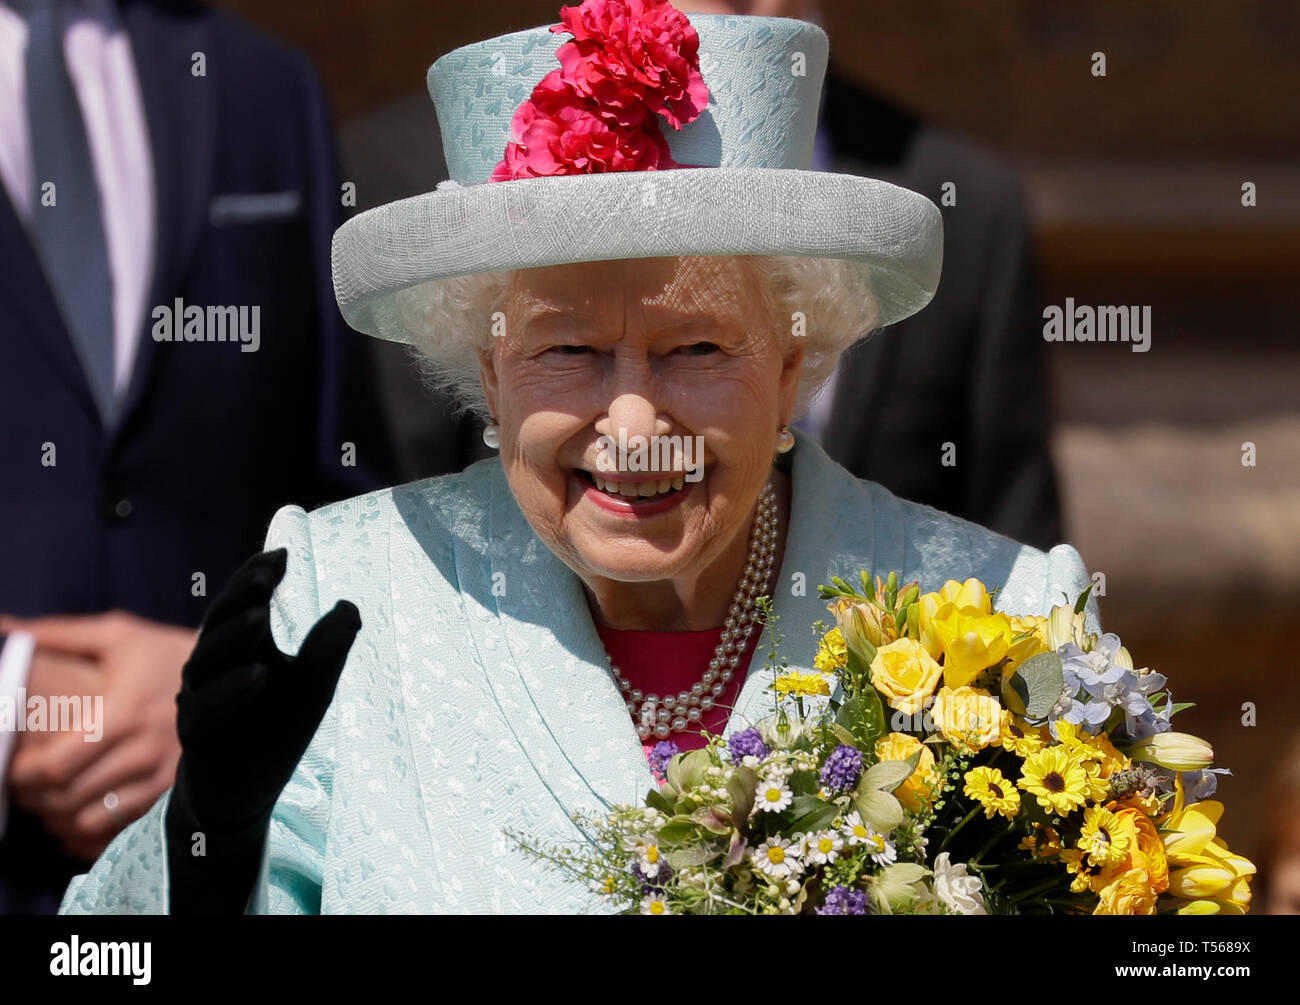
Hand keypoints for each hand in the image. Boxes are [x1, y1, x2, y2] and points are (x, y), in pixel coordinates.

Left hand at [0, 612, 196, 861]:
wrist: (233, 674)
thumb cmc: (165, 654)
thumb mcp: (118, 635)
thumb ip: (59, 635)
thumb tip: (6, 629)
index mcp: (124, 712)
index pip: (58, 766)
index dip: (25, 775)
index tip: (16, 767)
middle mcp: (146, 749)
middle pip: (70, 796)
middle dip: (36, 797)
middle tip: (27, 786)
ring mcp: (164, 774)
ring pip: (93, 818)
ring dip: (63, 815)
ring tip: (54, 799)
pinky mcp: (176, 790)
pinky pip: (123, 827)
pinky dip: (94, 827)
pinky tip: (85, 811)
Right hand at [166, 548, 358, 911]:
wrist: (244, 795)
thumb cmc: (275, 733)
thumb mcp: (314, 686)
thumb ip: (329, 646)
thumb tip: (349, 605)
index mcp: (242, 647)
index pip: (244, 601)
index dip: (258, 576)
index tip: (283, 553)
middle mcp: (214, 667)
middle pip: (221, 621)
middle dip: (243, 595)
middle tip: (267, 573)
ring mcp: (199, 699)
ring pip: (208, 661)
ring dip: (235, 636)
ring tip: (262, 615)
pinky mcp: (196, 737)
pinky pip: (208, 709)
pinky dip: (231, 690)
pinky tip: (258, 674)